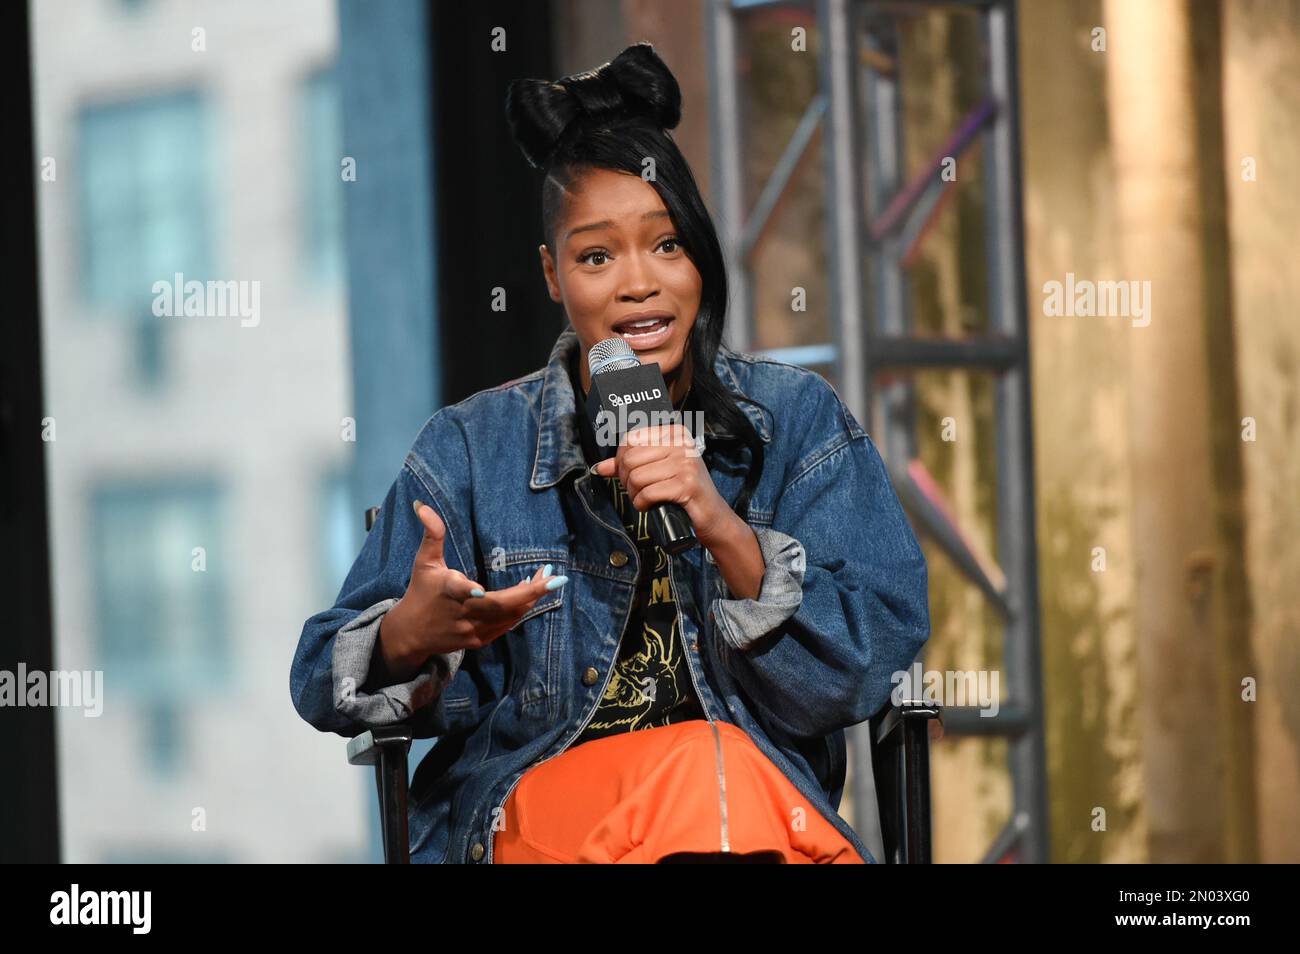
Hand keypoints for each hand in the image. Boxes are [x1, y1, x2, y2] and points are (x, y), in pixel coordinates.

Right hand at [377, 501, 567, 680]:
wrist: (412, 635)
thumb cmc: (421, 591)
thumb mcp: (424, 562)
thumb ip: (432, 534)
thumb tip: (422, 504)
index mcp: (446, 592)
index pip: (458, 591)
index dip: (468, 590)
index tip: (480, 589)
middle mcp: (461, 614)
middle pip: (499, 606)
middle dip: (531, 592)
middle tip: (556, 577)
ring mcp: (471, 631)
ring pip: (509, 616)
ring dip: (531, 598)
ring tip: (548, 578)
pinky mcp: (479, 641)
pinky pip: (506, 625)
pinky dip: (521, 609)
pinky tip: (531, 593)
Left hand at [590, 424, 732, 547]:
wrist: (713, 516)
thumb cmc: (685, 491)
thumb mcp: (659, 471)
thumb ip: (630, 465)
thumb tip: (601, 466)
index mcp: (675, 434)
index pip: (631, 439)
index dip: (621, 460)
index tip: (628, 474)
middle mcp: (682, 444)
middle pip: (630, 459)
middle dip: (626, 480)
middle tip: (637, 490)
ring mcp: (686, 463)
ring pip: (636, 477)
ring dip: (634, 495)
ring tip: (645, 499)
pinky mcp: (686, 485)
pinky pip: (647, 493)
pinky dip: (642, 504)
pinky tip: (651, 506)